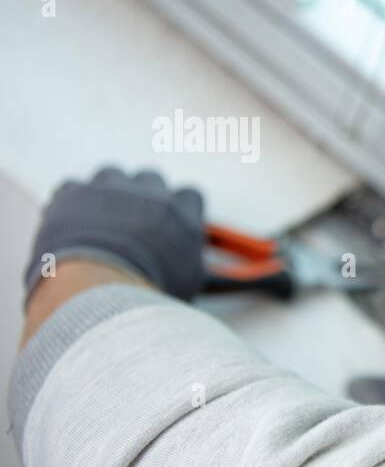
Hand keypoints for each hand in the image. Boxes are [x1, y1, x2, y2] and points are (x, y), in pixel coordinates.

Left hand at [23, 166, 205, 305]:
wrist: (97, 287)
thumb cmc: (149, 292)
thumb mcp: (192, 283)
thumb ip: (207, 266)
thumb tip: (229, 267)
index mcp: (181, 214)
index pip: (190, 195)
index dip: (180, 209)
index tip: (171, 226)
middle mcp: (149, 193)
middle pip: (151, 178)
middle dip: (144, 196)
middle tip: (134, 223)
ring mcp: (109, 189)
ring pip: (112, 174)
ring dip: (109, 191)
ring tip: (101, 220)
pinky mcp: (73, 193)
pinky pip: (72, 187)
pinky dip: (72, 201)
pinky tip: (72, 223)